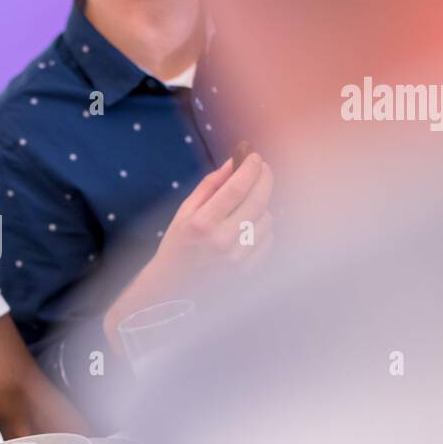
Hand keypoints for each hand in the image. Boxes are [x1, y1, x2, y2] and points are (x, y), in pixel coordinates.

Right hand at [154, 152, 274, 279]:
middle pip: (258, 201)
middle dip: (265, 179)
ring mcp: (237, 259)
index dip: (250, 168)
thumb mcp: (185, 211)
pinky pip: (269, 240)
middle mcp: (221, 241)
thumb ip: (210, 185)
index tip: (254, 156)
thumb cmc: (178, 244)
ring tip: (245, 207)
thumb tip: (234, 162)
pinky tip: (247, 229)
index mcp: (202, 223)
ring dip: (261, 206)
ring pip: (267, 219)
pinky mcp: (248, 272)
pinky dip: (263, 229)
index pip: (237, 188)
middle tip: (263, 168)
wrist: (173, 287)